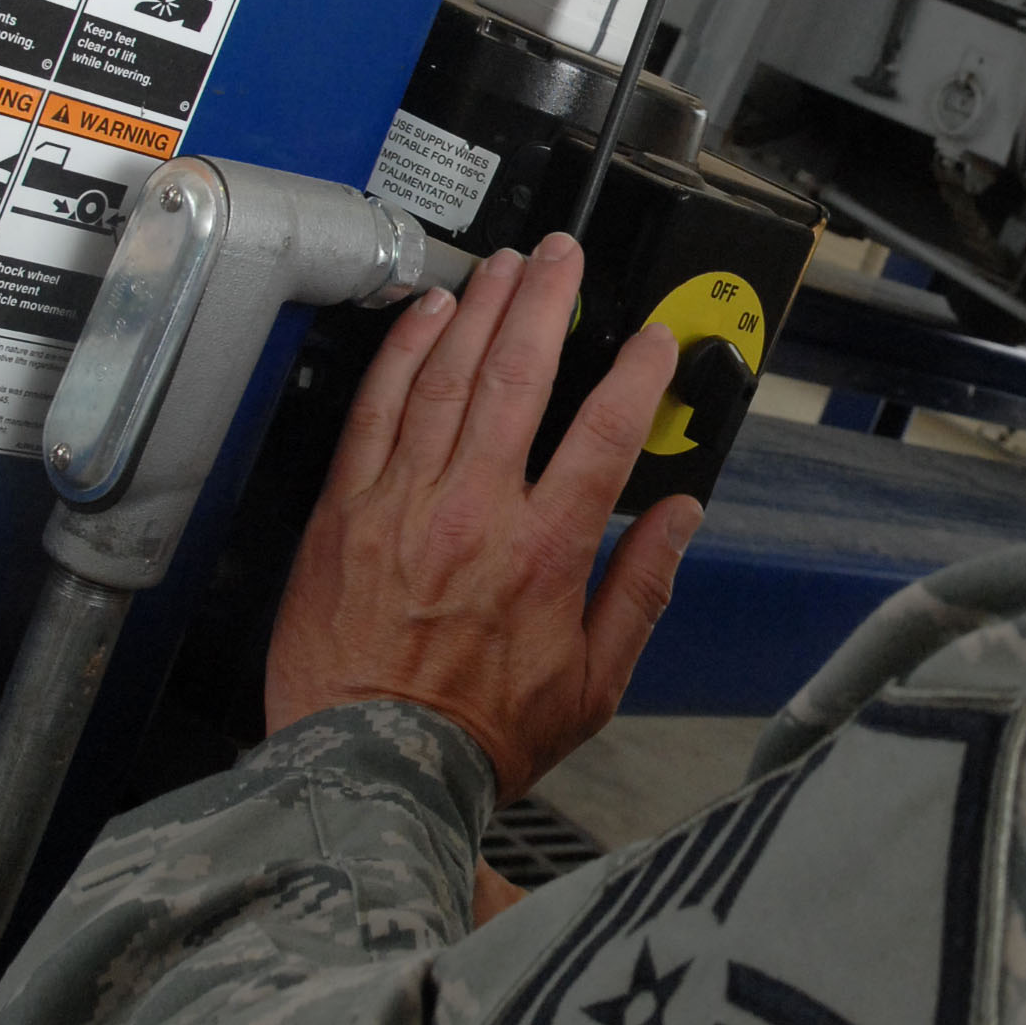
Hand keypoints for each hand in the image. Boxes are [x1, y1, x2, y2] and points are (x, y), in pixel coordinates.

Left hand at [265, 233, 701, 798]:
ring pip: (445, 379)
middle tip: (564, 256)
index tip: (657, 339)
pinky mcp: (343, 510)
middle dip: (547, 303)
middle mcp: (473, 513)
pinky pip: (375, 410)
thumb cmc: (480, 736)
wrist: (368, 769)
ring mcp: (401, 503)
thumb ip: (642, 591)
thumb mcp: (594, 685)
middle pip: (518, 379)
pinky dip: (402, 354)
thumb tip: (682, 517)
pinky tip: (427, 315)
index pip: (603, 436)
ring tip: (506, 266)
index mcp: (544, 555)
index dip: (638, 376)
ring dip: (480, 311)